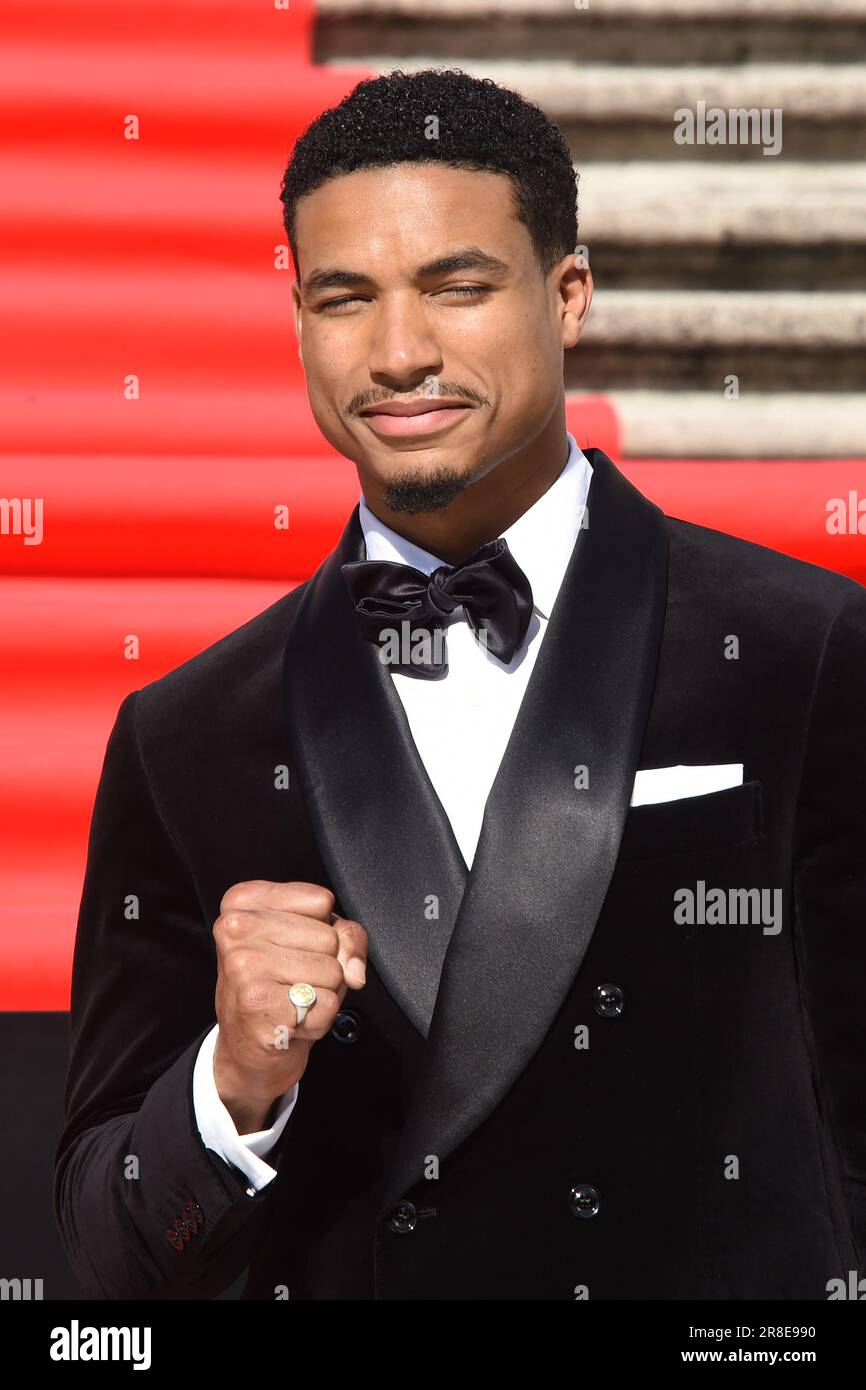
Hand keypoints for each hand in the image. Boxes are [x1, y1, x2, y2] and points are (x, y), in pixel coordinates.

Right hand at [211, 880, 366, 1131]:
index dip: (322, 929)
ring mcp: (243, 965)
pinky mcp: (257, 1003)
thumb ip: (346, 936)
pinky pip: (326, 1004)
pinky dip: (318, 1020)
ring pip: (332, 972)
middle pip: (328, 938)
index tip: (295, 947)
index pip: (321, 900)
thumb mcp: (311, 944)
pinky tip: (291, 1020)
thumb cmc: (279, 988)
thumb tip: (354, 971)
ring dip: (321, 994)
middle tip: (291, 980)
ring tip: (291, 1000)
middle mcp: (236, 927)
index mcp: (243, 902)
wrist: (246, 1047)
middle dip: (323, 965)